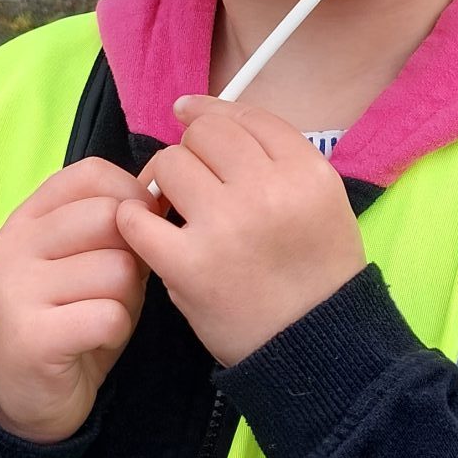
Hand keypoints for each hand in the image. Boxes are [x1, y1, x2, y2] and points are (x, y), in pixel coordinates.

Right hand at [0, 158, 150, 444]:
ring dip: (126, 298)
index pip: (92, 174)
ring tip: (102, 314)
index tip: (138, 230)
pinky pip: (109, 315)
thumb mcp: (88, 259)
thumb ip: (114, 226)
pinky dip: (117, 329)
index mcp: (28, 217)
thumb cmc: (70, 316)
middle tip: (117, 286)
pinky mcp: (32, 335)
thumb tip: (158, 202)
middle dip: (132, 254)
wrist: (29, 395)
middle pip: (111, 218)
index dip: (132, 195)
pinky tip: (96, 338)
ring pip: (117, 269)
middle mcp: (14, 245)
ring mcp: (17, 289)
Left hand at [115, 96, 364, 368]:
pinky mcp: (189, 266)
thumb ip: (277, 156)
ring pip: (170, 164)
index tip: (191, 115)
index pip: (246, 116)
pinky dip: (134, 219)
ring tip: (176, 209)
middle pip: (204, 133)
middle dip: (191, 150)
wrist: (312, 347)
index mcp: (307, 171)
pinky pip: (138, 217)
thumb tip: (202, 112)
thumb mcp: (323, 200)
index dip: (212, 110)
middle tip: (193, 180)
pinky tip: (145, 230)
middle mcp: (269, 191)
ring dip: (165, 182)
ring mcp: (227, 227)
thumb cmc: (316, 273)